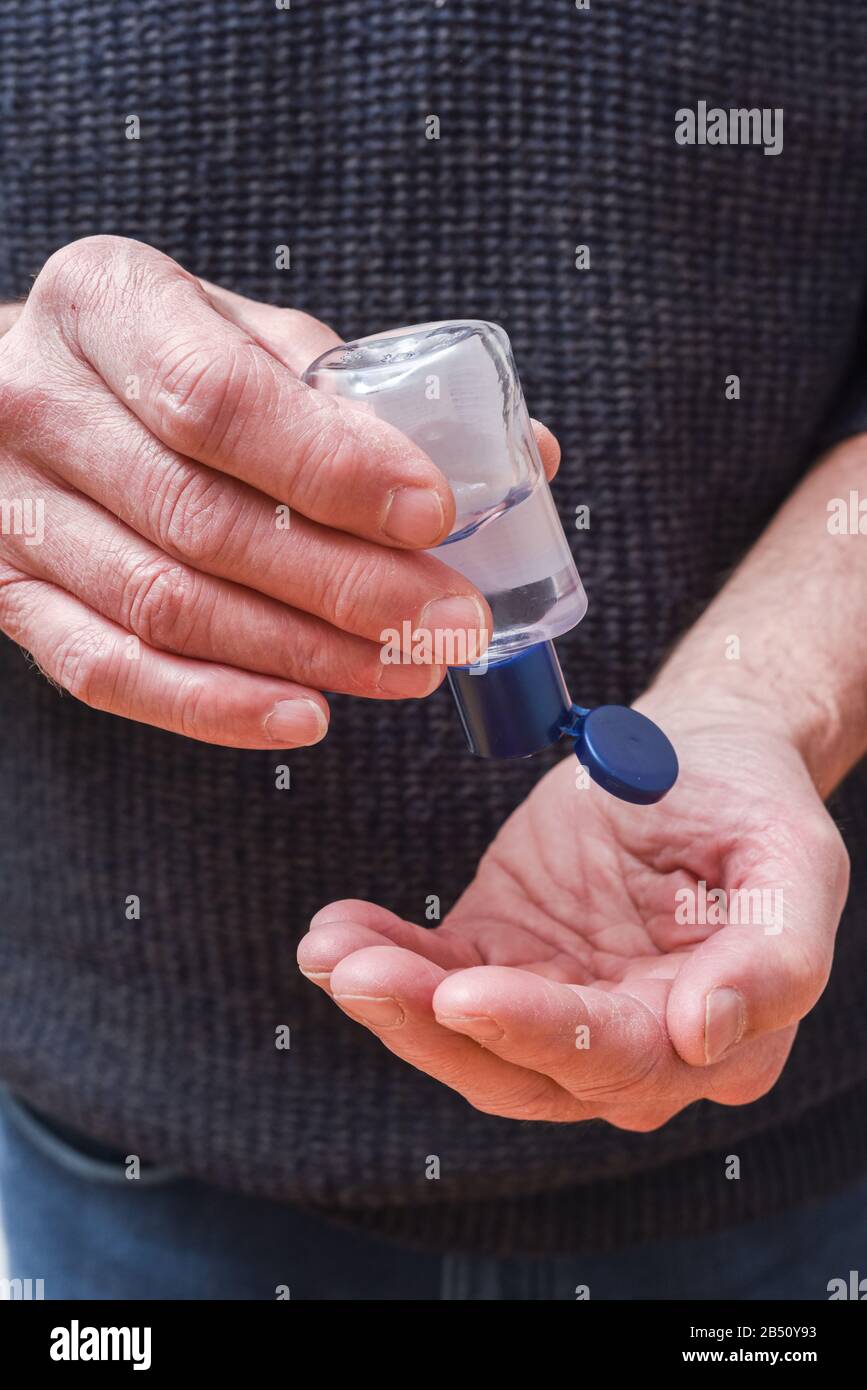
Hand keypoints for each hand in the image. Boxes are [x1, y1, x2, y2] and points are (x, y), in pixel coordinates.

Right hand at [0, 237, 557, 745]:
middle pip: (203, 519)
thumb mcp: (240, 331)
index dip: (332, 468)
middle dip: (345, 584)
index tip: (433, 514)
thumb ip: (355, 391)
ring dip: (302, 653)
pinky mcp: (8, 595)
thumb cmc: (154, 362)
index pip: (220, 400)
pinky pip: (109, 670)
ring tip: (407, 670)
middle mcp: (40, 403)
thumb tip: (526, 458)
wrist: (14, 392)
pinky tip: (304, 715)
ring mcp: (10, 508)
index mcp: (107, 305)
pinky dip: (213, 705)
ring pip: (166, 607)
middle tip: (451, 623)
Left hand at [297, 691, 848, 1125]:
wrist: (699, 753)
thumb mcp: (793, 859)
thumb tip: (703, 1037)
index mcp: (714, 1035)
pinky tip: (335, 932)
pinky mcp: (503, 957)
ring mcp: (556, 1002)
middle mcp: (629, 1042)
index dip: (544, 1032)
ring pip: (466, 1037)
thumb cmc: (752, 799)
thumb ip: (775, 956)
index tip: (468, 993)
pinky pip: (434, 975)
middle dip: (436, 1028)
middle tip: (362, 975)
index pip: (622, 1058)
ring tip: (334, 950)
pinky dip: (383, 958)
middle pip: (525, 1068)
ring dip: (393, 1002)